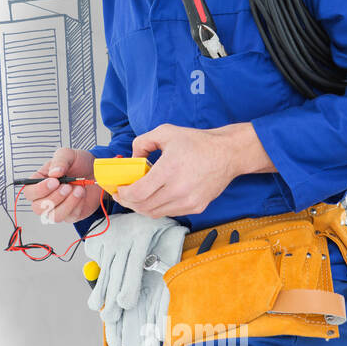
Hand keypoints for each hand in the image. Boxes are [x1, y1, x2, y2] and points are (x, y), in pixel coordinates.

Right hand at [19, 147, 103, 224]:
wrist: (96, 171)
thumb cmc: (79, 164)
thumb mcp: (68, 155)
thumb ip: (60, 160)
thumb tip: (54, 172)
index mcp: (40, 182)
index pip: (29, 192)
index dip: (39, 190)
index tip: (54, 181)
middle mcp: (46, 197)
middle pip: (38, 208)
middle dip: (54, 198)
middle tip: (68, 186)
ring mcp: (57, 208)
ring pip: (54, 216)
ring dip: (68, 203)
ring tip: (79, 189)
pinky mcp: (70, 215)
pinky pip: (70, 216)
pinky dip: (78, 205)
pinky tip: (82, 195)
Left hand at [115, 123, 241, 217]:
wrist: (228, 153)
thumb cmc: (198, 142)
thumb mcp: (165, 132)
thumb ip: (142, 143)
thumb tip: (131, 159)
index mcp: (169, 170)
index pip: (138, 193)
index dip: (123, 194)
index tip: (118, 189)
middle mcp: (179, 189)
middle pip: (143, 206)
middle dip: (128, 202)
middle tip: (122, 194)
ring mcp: (189, 201)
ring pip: (155, 213)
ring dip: (142, 206)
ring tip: (136, 196)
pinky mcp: (197, 207)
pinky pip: (169, 213)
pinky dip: (158, 207)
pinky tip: (155, 197)